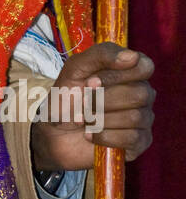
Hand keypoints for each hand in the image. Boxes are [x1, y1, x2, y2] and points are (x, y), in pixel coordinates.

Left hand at [30, 42, 154, 173]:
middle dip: (102, 99)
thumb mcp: (76, 68)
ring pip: (135, 117)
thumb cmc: (66, 97)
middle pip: (139, 94)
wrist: (53, 131)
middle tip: (82, 103)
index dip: (117, 75)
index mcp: (130, 72)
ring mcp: (143, 119)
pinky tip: (90, 134)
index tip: (91, 81)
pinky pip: (132, 138)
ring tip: (83, 120)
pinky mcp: (139, 143)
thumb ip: (101, 55)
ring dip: (100, 119)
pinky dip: (104, 136)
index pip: (145, 67)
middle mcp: (142, 94)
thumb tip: (131, 57)